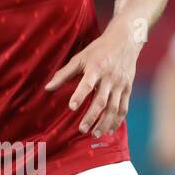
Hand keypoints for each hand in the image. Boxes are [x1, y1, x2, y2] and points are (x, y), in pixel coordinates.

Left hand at [45, 18, 141, 137]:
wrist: (125, 40)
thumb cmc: (98, 49)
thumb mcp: (80, 57)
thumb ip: (64, 73)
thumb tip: (47, 88)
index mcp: (96, 68)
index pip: (87, 84)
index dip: (80, 95)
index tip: (72, 107)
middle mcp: (109, 78)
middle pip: (101, 101)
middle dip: (92, 116)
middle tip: (82, 129)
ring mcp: (120, 84)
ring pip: (114, 108)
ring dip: (105, 122)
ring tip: (95, 134)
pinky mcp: (128, 88)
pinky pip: (124, 107)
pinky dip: (117, 120)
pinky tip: (110, 130)